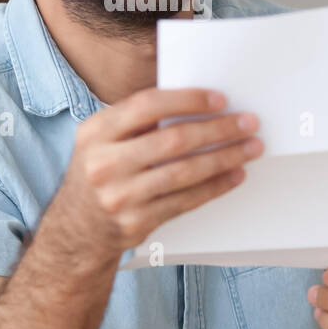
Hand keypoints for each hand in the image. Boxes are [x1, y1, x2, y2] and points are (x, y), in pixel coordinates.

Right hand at [40, 87, 262, 268]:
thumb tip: (196, 104)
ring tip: (250, 148)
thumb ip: (137, 121)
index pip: (146, 106)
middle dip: (217, 130)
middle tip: (248, 122)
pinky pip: (185, 201)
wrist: (77, 229)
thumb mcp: (103, 140)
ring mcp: (120, 196)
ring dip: (224, 158)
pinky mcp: (137, 222)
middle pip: (172, 140)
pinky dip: (215, 186)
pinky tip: (234, 175)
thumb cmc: (101, 172)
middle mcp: (104, 163)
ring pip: (184, 173)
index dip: (187, 100)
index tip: (220, 99)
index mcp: (96, 132)